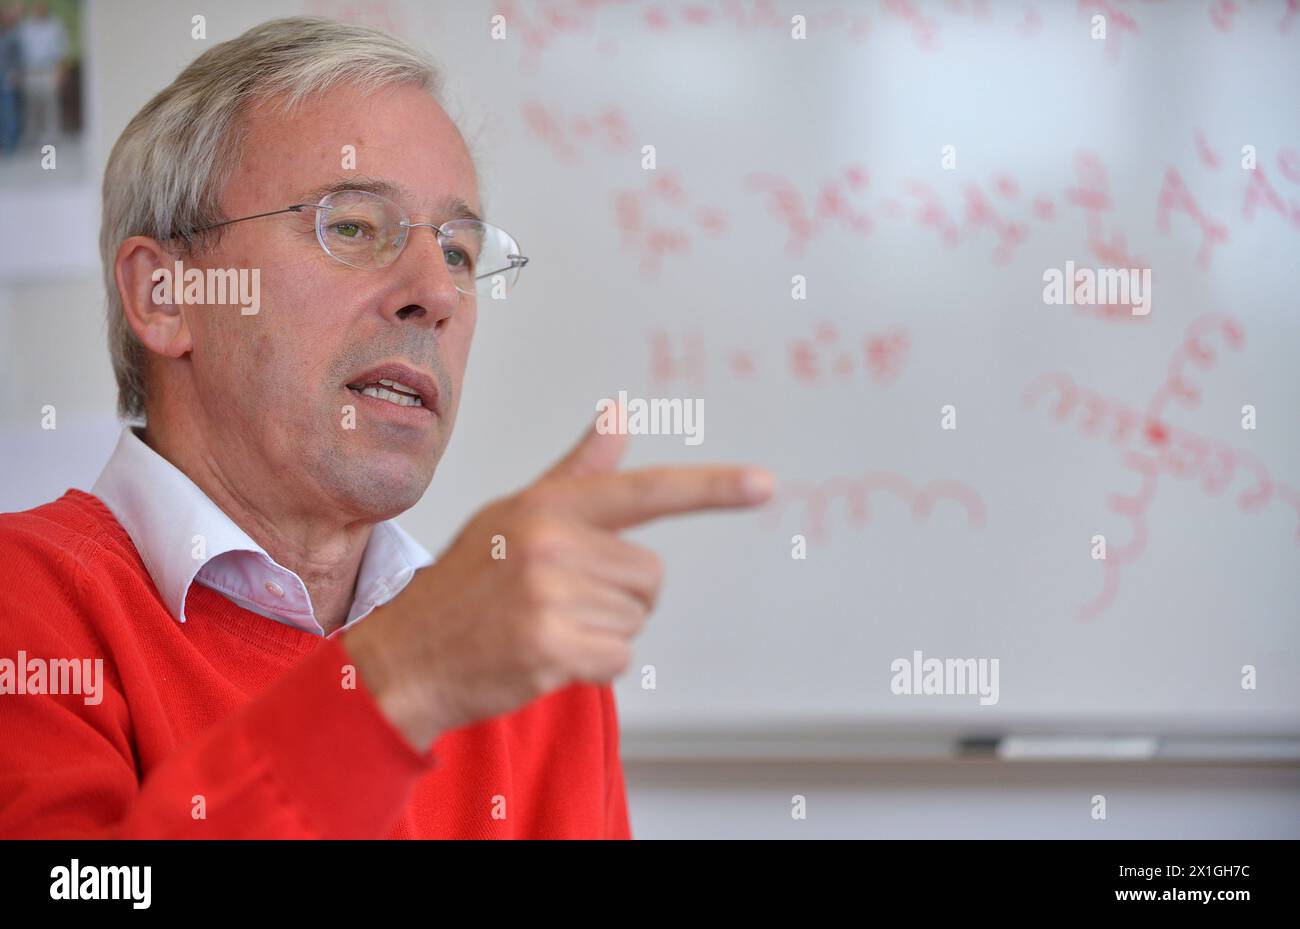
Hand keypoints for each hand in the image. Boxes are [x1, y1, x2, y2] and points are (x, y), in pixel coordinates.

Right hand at [343, 419, 773, 751]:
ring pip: (635, 620)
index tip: (764, 484)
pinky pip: (620, 660)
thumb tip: (620, 414)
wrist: (406, 655)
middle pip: (650, 575)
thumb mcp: (517, 513)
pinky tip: (545, 655)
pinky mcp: (551, 648)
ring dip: (602, 631)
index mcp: (550, 505)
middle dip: (618, 595)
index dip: (711, 490)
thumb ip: (580, 473)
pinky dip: (593, 667)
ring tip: (544, 624)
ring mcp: (550, 596)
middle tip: (558, 600)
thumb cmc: (469, 581)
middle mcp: (553, 543)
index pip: (645, 491)